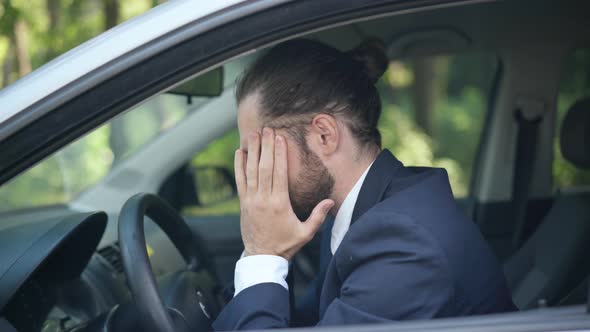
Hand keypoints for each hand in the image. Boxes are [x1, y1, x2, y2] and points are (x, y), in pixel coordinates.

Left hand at [235, 128, 333, 260]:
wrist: (262, 257)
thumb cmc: (286, 244)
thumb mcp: (306, 233)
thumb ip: (318, 216)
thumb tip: (330, 201)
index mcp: (279, 204)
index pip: (279, 173)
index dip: (279, 154)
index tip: (280, 138)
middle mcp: (263, 199)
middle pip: (264, 167)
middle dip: (265, 146)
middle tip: (267, 129)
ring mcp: (251, 200)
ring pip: (250, 171)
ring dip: (252, 151)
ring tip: (253, 134)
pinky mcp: (243, 203)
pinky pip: (240, 181)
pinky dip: (239, 166)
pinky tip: (239, 152)